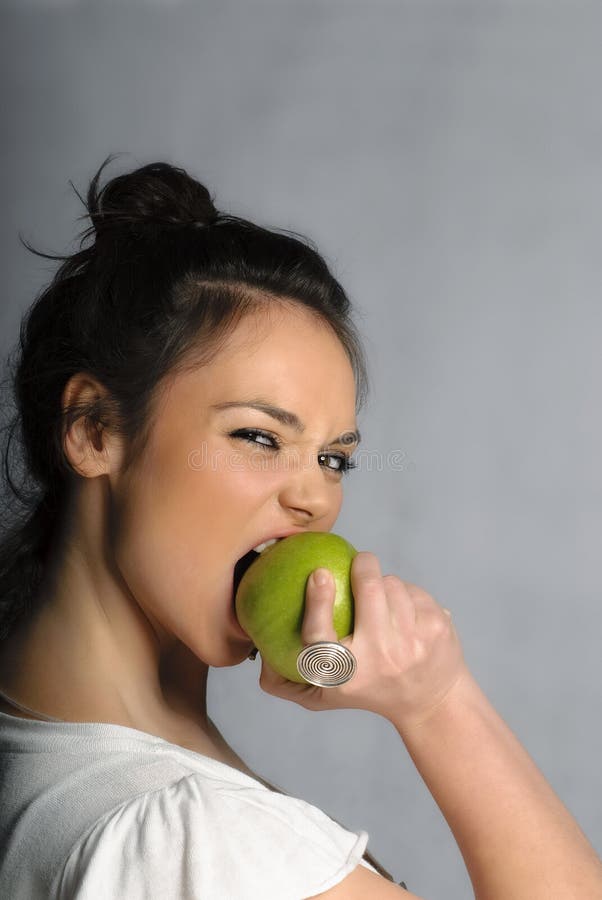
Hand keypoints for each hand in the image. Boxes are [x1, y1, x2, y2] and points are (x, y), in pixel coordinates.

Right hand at [259, 551, 467, 727]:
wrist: (430, 704)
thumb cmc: (366, 692)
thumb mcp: (323, 697)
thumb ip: (285, 682)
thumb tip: (257, 655)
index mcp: (346, 675)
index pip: (321, 638)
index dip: (316, 603)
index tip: (318, 575)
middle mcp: (380, 660)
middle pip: (369, 592)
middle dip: (364, 566)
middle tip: (359, 561)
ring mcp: (413, 644)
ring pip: (393, 585)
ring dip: (386, 583)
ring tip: (382, 594)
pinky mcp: (437, 630)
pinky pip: (416, 591)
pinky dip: (408, 594)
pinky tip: (406, 609)